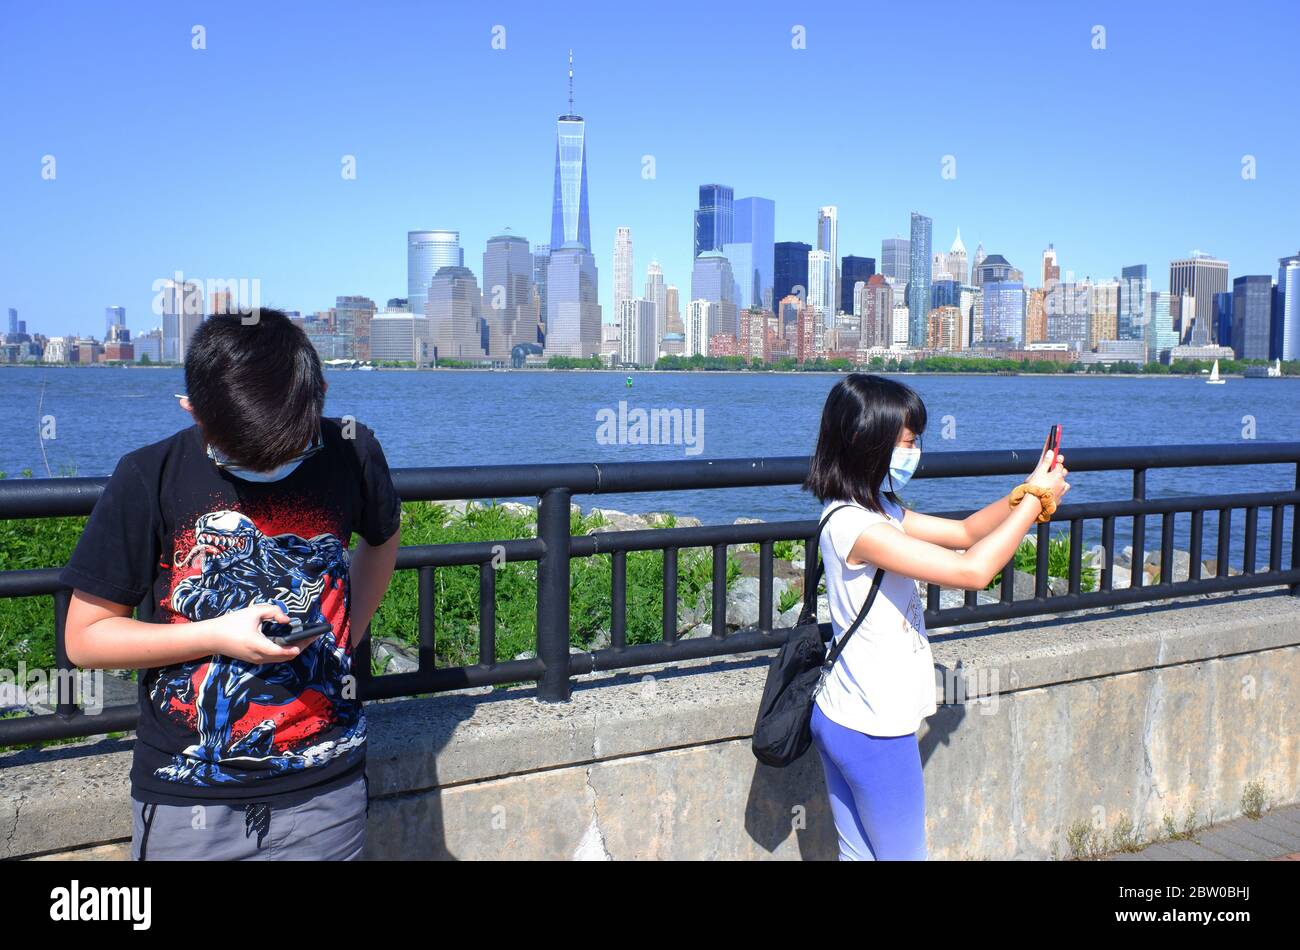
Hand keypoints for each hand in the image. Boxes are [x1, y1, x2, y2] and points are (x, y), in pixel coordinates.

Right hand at [203, 603, 317, 663]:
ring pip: (280, 659)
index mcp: (258, 645)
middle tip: (313, 636)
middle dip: (301, 647)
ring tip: (305, 638)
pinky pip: (273, 658)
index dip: (298, 646)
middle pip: (285, 657)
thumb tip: (287, 620)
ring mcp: (256, 661)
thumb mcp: (253, 612)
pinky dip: (284, 652)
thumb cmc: (231, 623)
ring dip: (293, 650)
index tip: (310, 639)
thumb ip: (273, 612)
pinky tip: (290, 642)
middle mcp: (259, 657)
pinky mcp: (254, 660)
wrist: (211, 637)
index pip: (283, 651)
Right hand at [1026, 445, 1069, 502]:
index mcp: (1057, 475)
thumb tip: (1051, 451)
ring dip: (1060, 483)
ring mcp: (1061, 492)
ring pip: (1064, 485)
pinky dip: (1056, 493)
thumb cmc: (1035, 486)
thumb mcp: (1039, 472)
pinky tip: (1049, 494)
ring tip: (1051, 484)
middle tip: (1051, 472)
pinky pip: (1059, 495)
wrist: (1034, 504)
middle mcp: (1062, 483)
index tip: (1052, 462)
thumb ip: (1046, 462)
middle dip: (1059, 472)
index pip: (1059, 464)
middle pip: (1064, 473)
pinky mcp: (1058, 501)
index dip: (1055, 462)